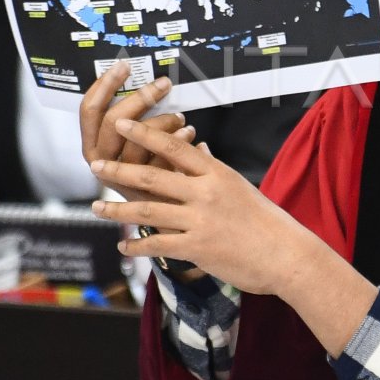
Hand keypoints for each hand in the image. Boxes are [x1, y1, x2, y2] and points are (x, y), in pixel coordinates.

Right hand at [79, 61, 193, 201]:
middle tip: (163, 84)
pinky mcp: (144, 191)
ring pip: (139, 140)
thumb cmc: (152, 167)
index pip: (90, 111)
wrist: (168, 210)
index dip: (104, 86)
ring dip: (163, 122)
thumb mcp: (138, 141)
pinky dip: (179, 141)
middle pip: (114, 121)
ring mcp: (122, 178)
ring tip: (181, 117)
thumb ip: (138, 117)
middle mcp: (101, 162)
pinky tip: (191, 133)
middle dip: (141, 98)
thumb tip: (153, 84)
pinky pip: (161, 159)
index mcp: (93, 145)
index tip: (124, 66)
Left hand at [91, 117, 377, 356]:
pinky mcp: (197, 247)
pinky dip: (137, 246)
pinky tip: (123, 247)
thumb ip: (211, 168)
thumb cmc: (264, 219)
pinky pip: (158, 245)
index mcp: (216, 172)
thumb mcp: (238, 186)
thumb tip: (195, 147)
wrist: (284, 253)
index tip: (121, 125)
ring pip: (149, 211)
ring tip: (96, 207)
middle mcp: (206, 192)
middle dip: (120, 171)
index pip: (174, 147)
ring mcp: (200, 220)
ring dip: (118, 210)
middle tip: (95, 166)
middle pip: (154, 176)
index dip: (144, 135)